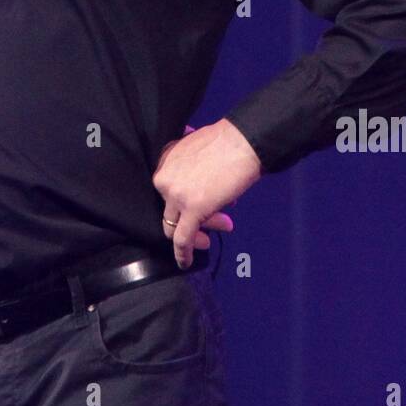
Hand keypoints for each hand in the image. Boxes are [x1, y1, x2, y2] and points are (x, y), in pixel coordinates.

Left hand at [153, 118, 262, 268]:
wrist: (242, 143)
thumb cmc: (227, 143)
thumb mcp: (195, 149)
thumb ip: (188, 169)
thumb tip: (199, 188)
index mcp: (163, 162)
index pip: (167, 191)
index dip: (185, 201)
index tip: (202, 206)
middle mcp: (164, 180)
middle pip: (172, 210)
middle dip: (196, 217)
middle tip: (219, 219)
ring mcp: (176, 196)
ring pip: (178, 225)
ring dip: (201, 229)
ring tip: (226, 224)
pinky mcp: (191, 210)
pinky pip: (181, 239)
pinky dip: (183, 253)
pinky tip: (186, 262)